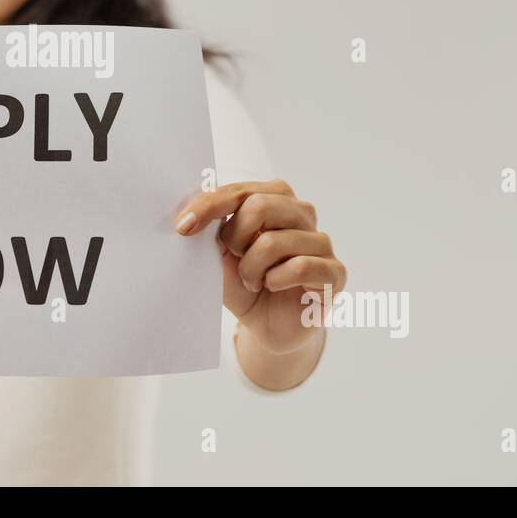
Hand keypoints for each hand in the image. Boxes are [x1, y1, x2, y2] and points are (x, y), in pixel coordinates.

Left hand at [175, 180, 345, 354]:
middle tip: (233, 258)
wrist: (268, 326)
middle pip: (260, 205)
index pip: (241, 190)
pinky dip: (275, 280)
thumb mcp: (219, 256)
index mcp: (275, 198)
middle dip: (234, 237)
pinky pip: (300, 267)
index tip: (182, 227)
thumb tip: (191, 213)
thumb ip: (211, 230)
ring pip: (274, 242)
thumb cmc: (245, 283)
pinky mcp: (334, 271)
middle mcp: (302, 212)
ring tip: (253, 281)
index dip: (209, 205)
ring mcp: (321, 241)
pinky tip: (273, 287)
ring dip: (251, 269)